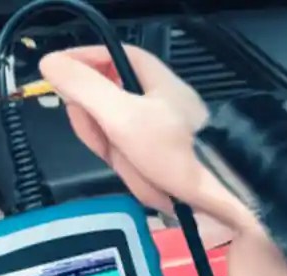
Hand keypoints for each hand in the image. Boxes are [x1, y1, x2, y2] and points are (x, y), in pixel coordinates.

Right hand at [38, 46, 286, 275]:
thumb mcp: (124, 119)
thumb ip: (86, 90)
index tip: (56, 70)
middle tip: (104, 137)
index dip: (83, 61)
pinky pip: (135, 173)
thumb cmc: (191, 159)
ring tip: (149, 171)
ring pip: (118, 146)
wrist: (234, 206)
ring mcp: (163, 139)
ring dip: (125, 164)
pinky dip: (140, 183)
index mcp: (155, 83)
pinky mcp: (167, 169)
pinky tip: (159, 187)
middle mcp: (161, 108)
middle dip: (101, 130)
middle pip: (106, 110)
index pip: (111, 57)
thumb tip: (52, 66)